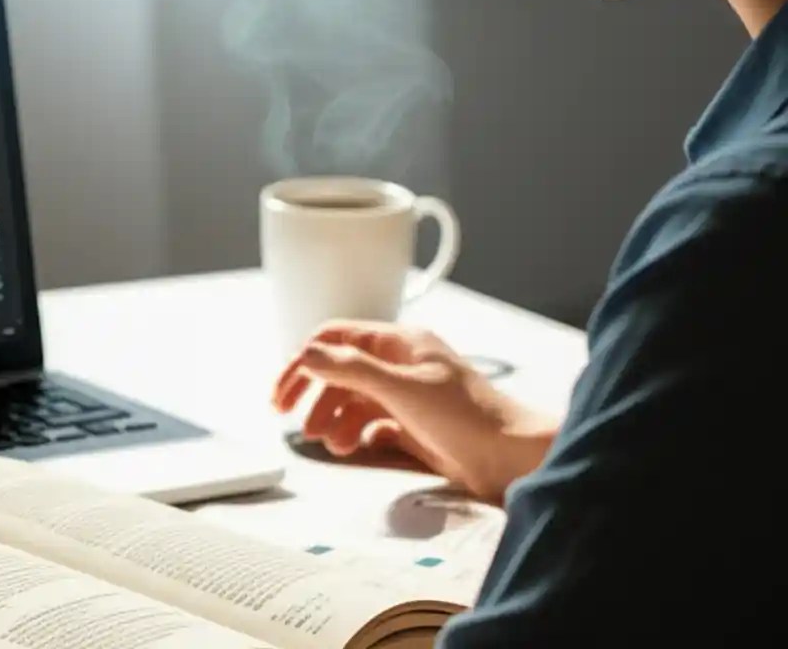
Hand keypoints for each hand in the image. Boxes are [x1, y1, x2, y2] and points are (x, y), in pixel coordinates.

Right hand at [273, 321, 557, 502]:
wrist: (514, 458)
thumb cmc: (467, 417)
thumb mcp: (402, 389)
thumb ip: (352, 369)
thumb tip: (306, 352)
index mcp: (399, 342)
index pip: (335, 338)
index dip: (303, 361)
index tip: (282, 393)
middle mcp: (400, 363)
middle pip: (339, 370)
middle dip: (314, 394)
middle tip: (291, 420)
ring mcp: (407, 394)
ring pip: (353, 399)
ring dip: (333, 418)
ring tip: (329, 444)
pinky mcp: (415, 424)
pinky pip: (371, 423)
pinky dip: (356, 434)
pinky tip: (355, 447)